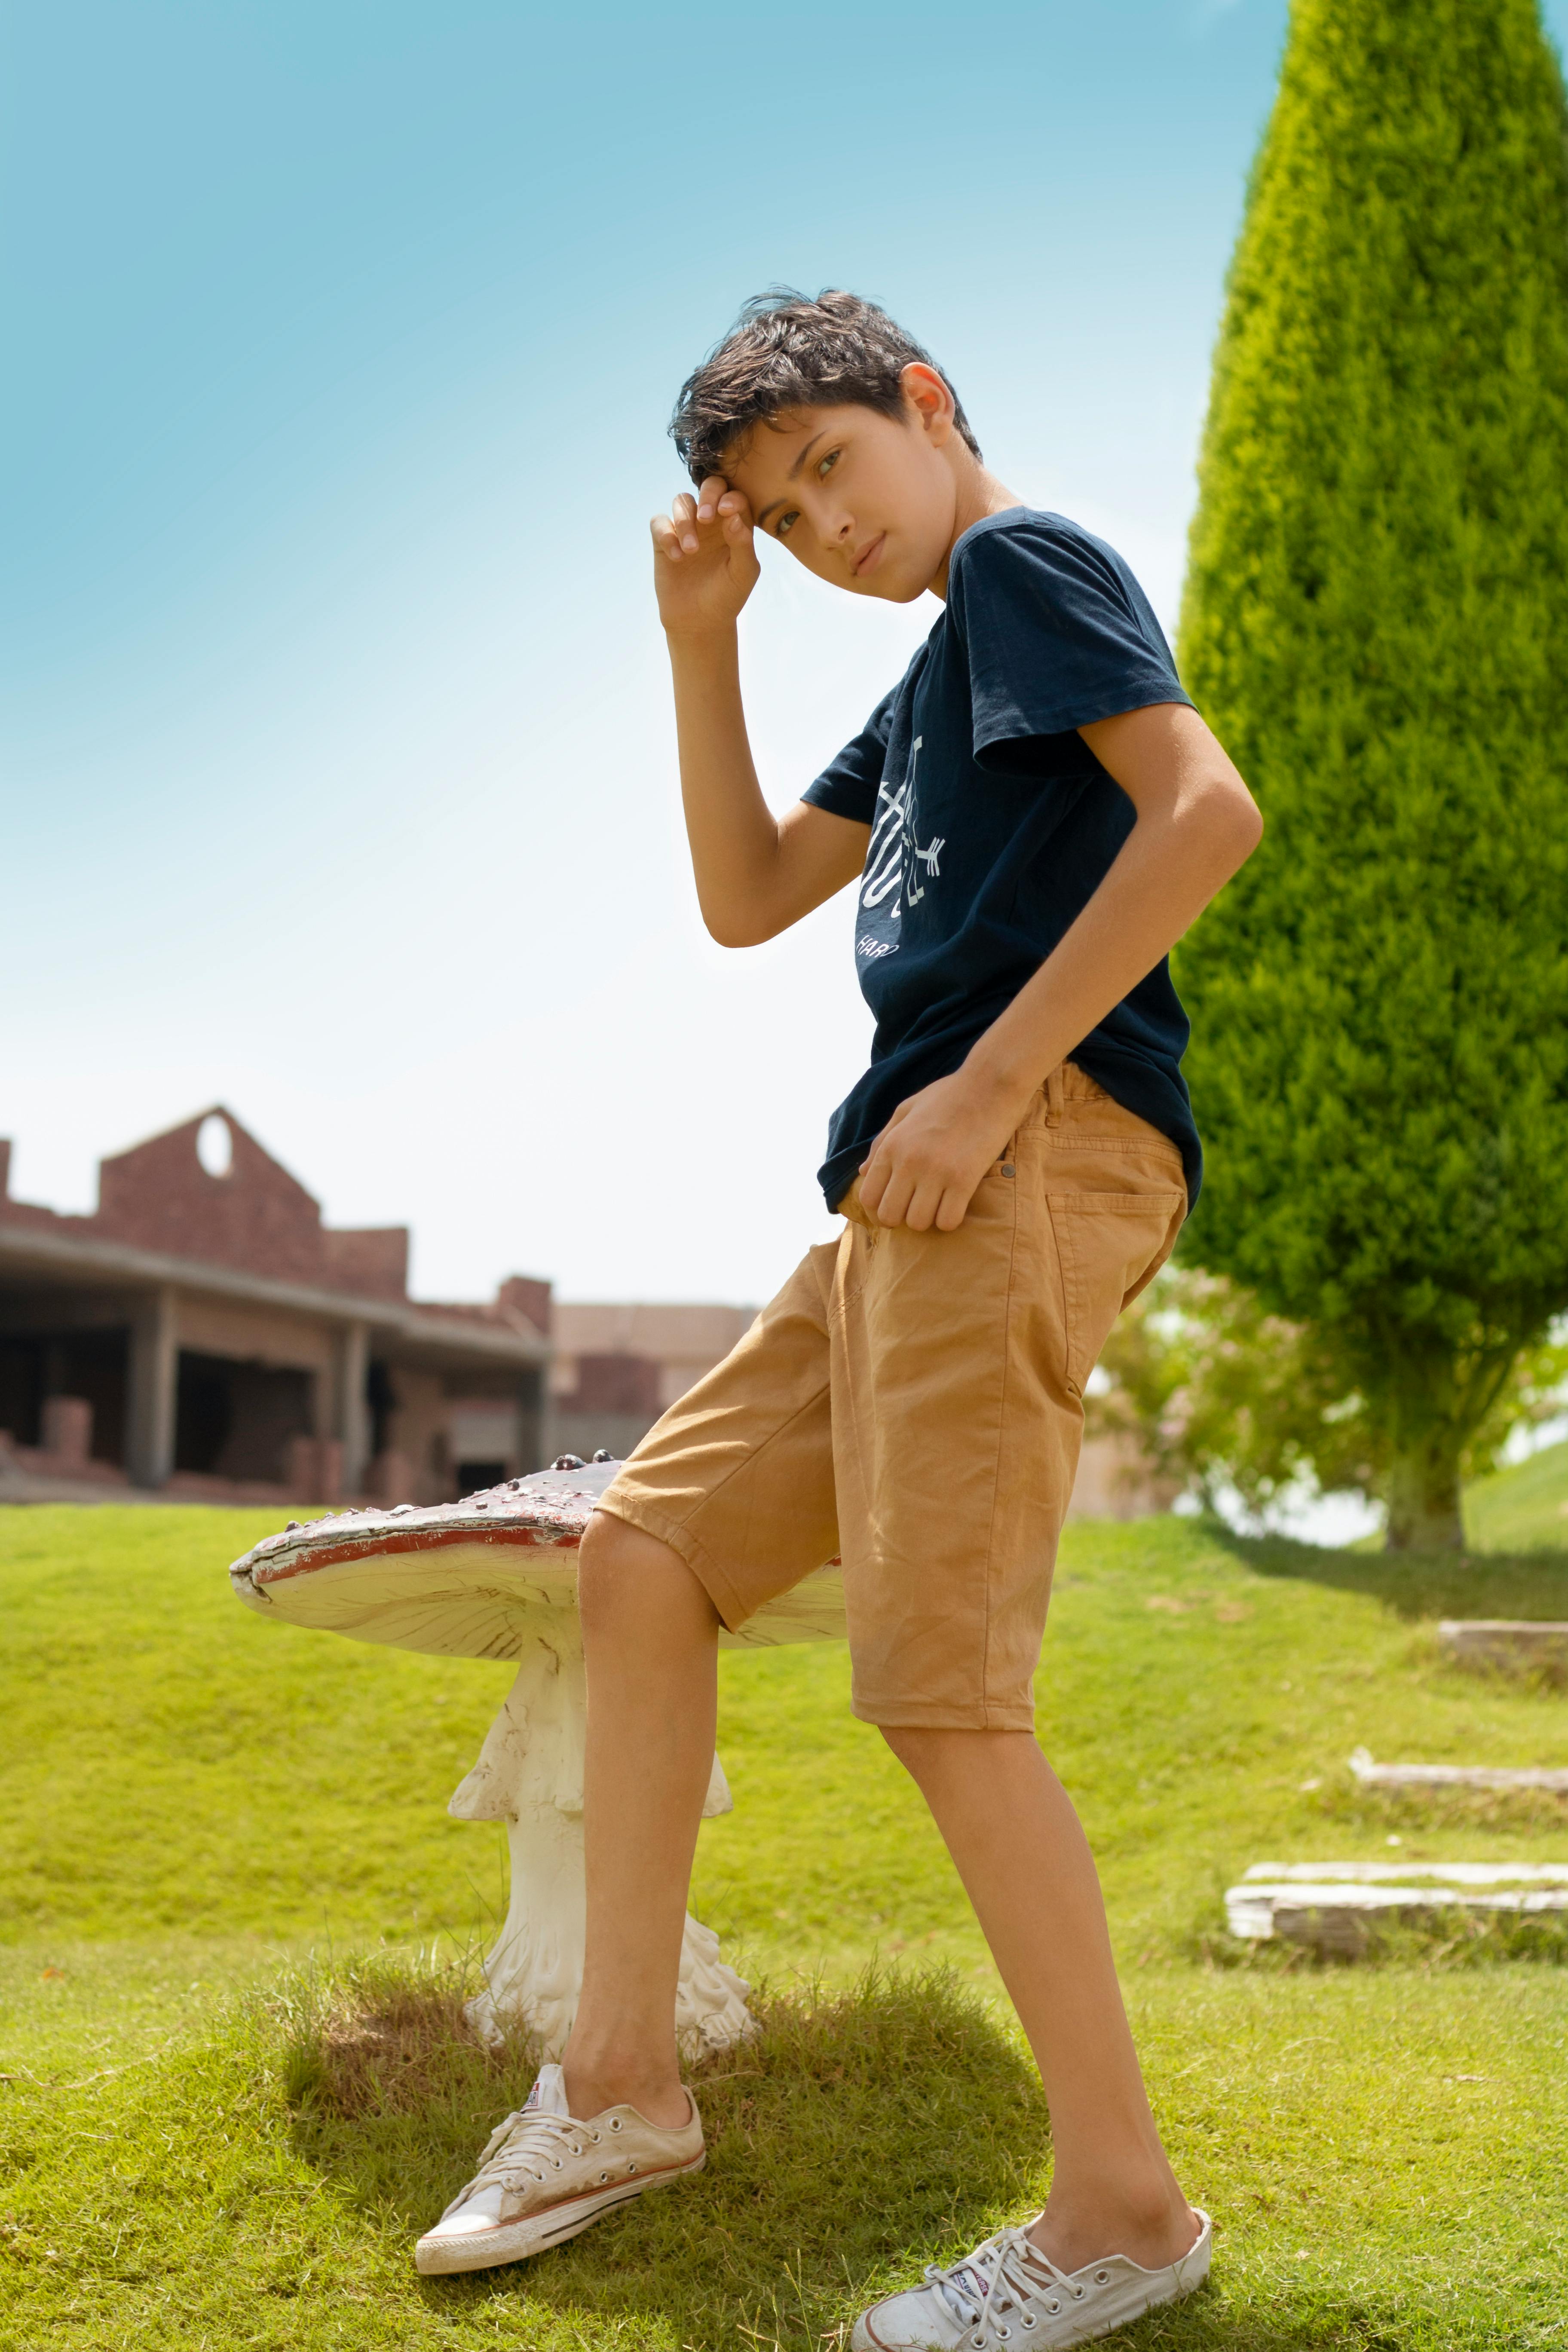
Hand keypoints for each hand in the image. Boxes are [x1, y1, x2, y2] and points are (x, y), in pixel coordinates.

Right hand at [650, 475, 760, 638]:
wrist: (699, 622)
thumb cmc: (726, 597)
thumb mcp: (743, 574)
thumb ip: (743, 544)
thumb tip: (732, 516)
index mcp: (735, 525)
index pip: (735, 496)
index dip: (731, 497)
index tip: (726, 512)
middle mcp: (711, 522)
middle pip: (709, 486)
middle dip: (708, 494)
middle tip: (706, 518)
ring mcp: (687, 528)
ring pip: (682, 500)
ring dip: (685, 521)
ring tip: (691, 551)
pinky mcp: (664, 541)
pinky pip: (659, 522)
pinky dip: (666, 534)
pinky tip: (677, 557)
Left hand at [857, 1063, 1035, 1231]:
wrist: (990, 1085)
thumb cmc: (948, 1096)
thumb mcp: (906, 1110)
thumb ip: (882, 1142)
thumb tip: (863, 1172)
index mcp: (892, 1146)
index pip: (868, 1198)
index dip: (881, 1206)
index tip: (898, 1201)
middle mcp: (909, 1162)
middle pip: (889, 1217)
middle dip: (902, 1218)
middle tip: (918, 1205)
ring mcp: (936, 1172)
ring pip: (918, 1223)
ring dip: (928, 1219)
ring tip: (939, 1201)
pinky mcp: (964, 1180)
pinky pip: (948, 1221)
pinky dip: (951, 1219)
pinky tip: (957, 1203)